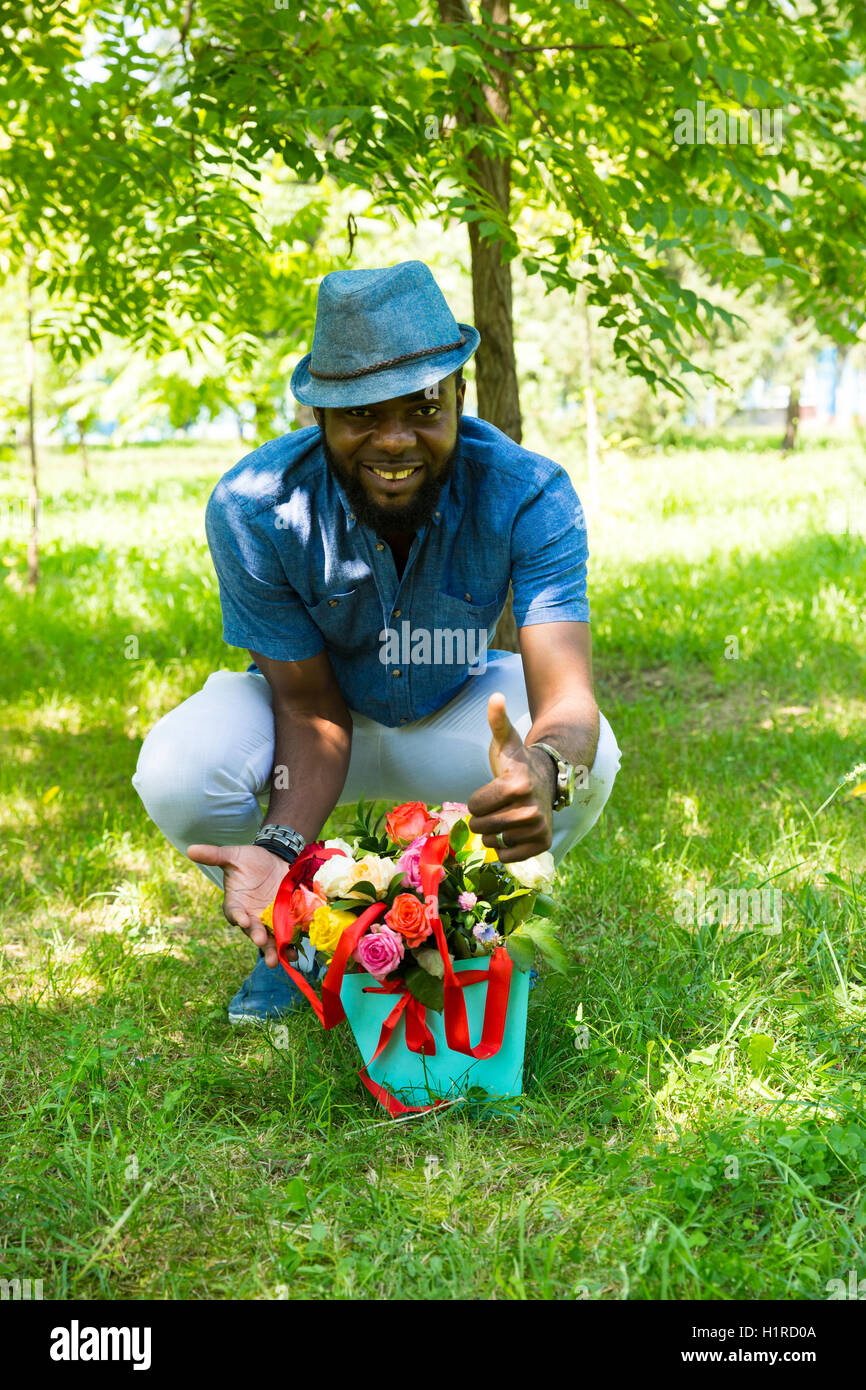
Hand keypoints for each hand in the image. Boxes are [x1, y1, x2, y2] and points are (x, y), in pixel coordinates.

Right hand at [186, 843, 295, 967]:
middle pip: (253, 930)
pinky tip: (296, 951)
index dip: (238, 916)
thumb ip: (215, 855)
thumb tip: (190, 848)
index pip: (234, 912)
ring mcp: (269, 920)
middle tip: (262, 943)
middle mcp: (251, 916)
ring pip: (271, 938)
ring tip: (278, 959)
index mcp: (236, 903)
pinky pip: (288, 934)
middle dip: (258, 937)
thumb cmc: (248, 860)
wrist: (273, 860)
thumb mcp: (233, 855)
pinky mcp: (286, 920)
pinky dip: (292, 943)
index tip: (242, 920)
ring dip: (274, 950)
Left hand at [466, 692, 553, 862]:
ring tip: (507, 816)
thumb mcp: (507, 742)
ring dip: (493, 832)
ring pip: (492, 842)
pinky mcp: (542, 844)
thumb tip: (495, 696)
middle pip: (481, 826)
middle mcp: (530, 809)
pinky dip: (505, 848)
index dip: (478, 799)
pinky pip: (507, 857)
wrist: (549, 780)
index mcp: (516, 785)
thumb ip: (497, 720)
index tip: (494, 789)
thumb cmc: (519, 762)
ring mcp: (538, 828)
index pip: (474, 806)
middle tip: (499, 805)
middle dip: (483, 817)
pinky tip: (514, 831)